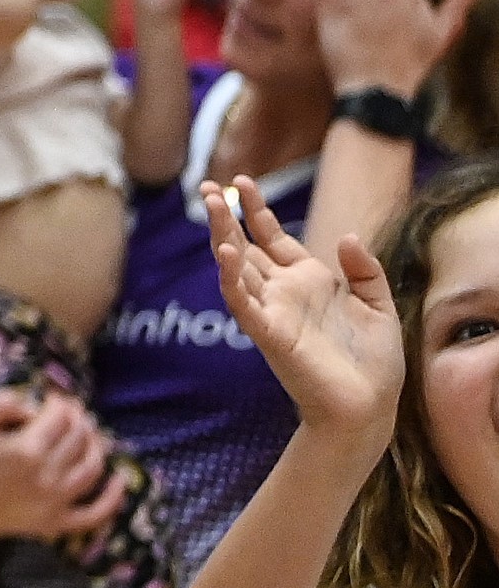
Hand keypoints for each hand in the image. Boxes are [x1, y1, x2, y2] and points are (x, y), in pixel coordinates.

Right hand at [0, 387, 131, 539]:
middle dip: (78, 419)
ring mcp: (52, 503)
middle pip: (78, 439)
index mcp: (26, 450)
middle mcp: (45, 478)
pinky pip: (94, 514)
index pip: (60, 418)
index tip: (54, 397)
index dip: (61, 403)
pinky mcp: (53, 523)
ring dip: (96, 445)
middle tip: (70, 411)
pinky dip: (112, 498)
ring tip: (88, 433)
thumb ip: (7, 402)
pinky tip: (120, 479)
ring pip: (92, 469)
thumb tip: (38, 405)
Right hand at [209, 179, 401, 450]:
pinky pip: (242, 301)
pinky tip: (226, 252)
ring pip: (237, 266)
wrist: (369, 406)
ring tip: (211, 204)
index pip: (272, 237)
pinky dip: (231, 277)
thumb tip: (345, 236)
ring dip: (221, 235)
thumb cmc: (374, 363)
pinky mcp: (268, 333)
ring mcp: (272, 310)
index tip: (242, 182)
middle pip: (245, 245)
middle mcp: (283, 292)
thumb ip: (365, 270)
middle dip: (225, 216)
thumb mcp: (379, 307)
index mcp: (307, 281)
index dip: (256, 210)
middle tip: (209, 186)